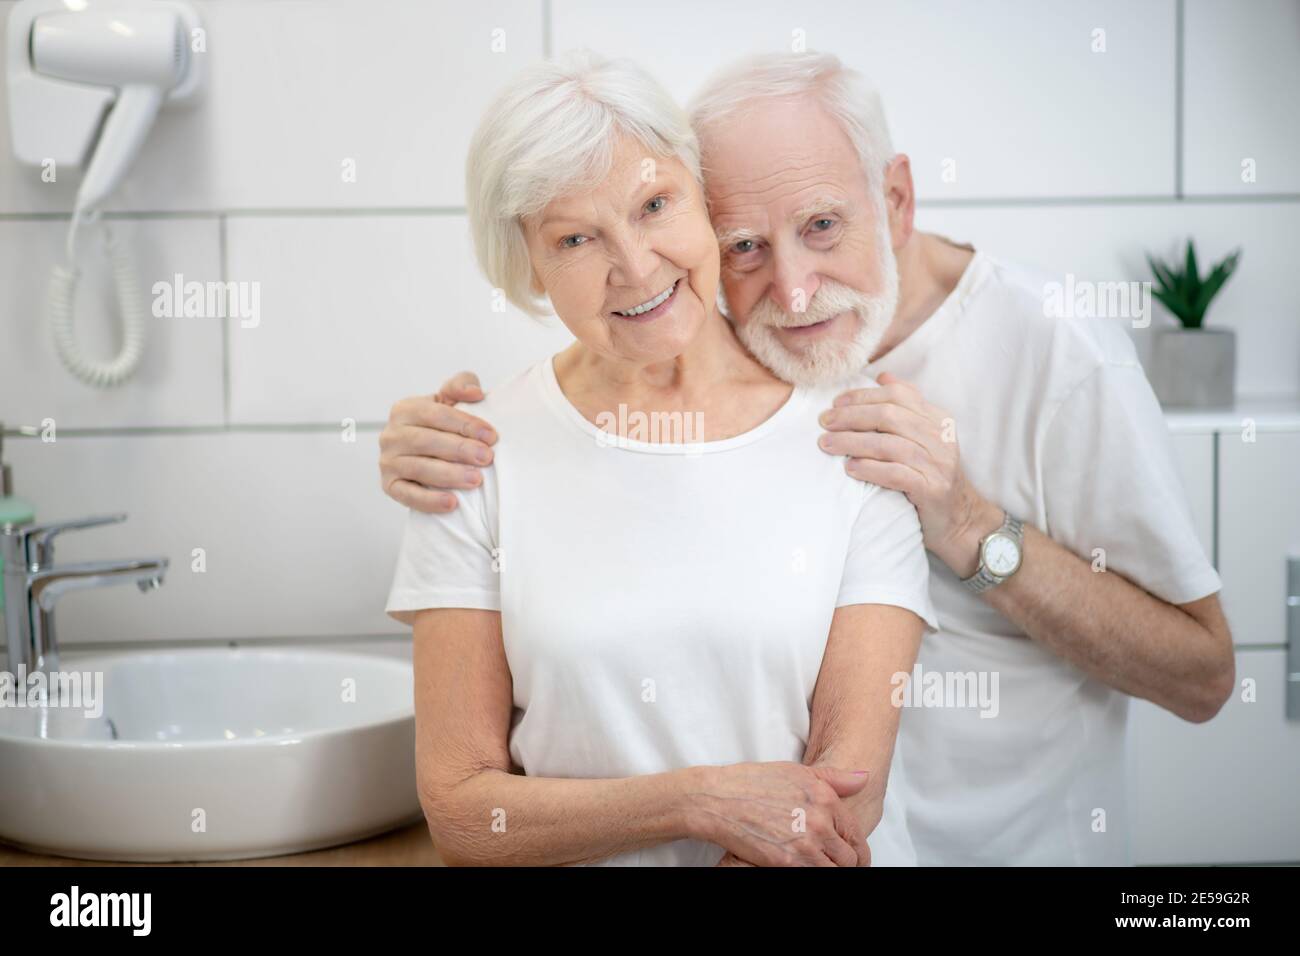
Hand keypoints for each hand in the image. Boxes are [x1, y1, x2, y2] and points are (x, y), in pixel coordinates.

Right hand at [378, 371, 496, 513]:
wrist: (430, 454)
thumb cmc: (443, 425)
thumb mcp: (450, 400)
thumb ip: (460, 386)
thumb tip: (474, 393)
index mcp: (405, 409)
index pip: (435, 414)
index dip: (464, 424)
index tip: (491, 436)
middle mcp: (391, 434)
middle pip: (426, 441)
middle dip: (460, 450)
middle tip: (487, 458)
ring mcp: (387, 461)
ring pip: (418, 468)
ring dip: (449, 475)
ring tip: (475, 480)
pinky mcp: (389, 486)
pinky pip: (408, 495)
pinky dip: (429, 500)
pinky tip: (452, 503)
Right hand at [691, 763, 871, 866]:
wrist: (717, 799)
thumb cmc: (752, 782)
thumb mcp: (797, 772)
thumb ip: (835, 778)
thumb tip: (864, 779)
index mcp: (825, 798)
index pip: (855, 833)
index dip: (858, 849)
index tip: (854, 856)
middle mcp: (820, 822)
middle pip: (849, 858)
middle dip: (846, 864)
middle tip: (837, 865)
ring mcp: (804, 844)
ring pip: (833, 871)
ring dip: (829, 869)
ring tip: (818, 865)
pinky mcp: (786, 863)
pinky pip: (812, 876)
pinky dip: (811, 872)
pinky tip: (802, 866)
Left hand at [817, 371, 1000, 575]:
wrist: (959, 519)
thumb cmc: (931, 475)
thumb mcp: (925, 437)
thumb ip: (906, 407)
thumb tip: (882, 376)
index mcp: (938, 419)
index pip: (897, 395)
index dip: (863, 396)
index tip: (835, 403)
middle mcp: (940, 438)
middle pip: (890, 416)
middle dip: (851, 416)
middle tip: (824, 422)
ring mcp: (938, 464)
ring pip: (889, 444)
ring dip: (852, 442)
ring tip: (827, 444)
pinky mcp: (932, 489)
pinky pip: (896, 473)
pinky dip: (870, 469)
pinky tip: (850, 468)